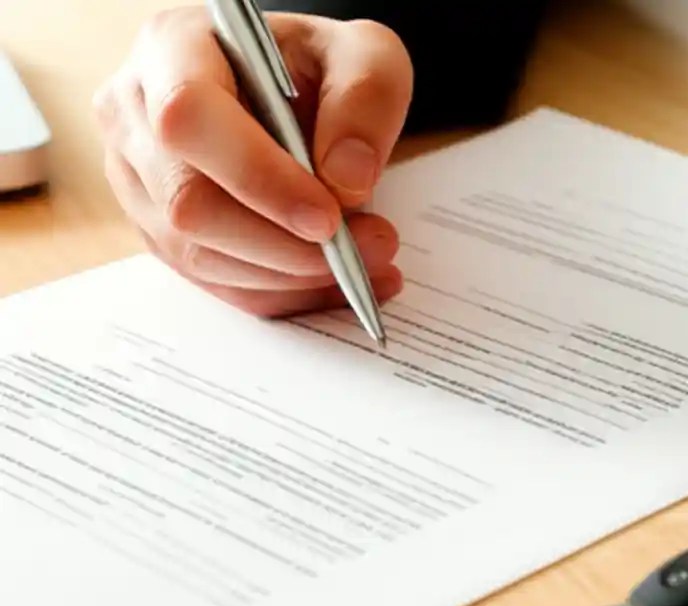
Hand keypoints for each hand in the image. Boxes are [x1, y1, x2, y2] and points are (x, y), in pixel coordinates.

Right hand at [92, 7, 411, 315]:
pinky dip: (284, 293)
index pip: (188, 120)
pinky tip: (338, 283)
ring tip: (369, 263)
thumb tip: (345, 183)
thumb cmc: (316, 64)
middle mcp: (135, 115)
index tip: (328, 216)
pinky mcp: (160, 231)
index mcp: (171, 48)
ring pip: (198, 255)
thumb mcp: (363, 54)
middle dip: (286, 244)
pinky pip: (217, 282)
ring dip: (292, 275)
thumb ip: (365, 100)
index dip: (257, 178)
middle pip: (188, 203)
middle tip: (370, 245)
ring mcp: (138, 179)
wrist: (292, 89)